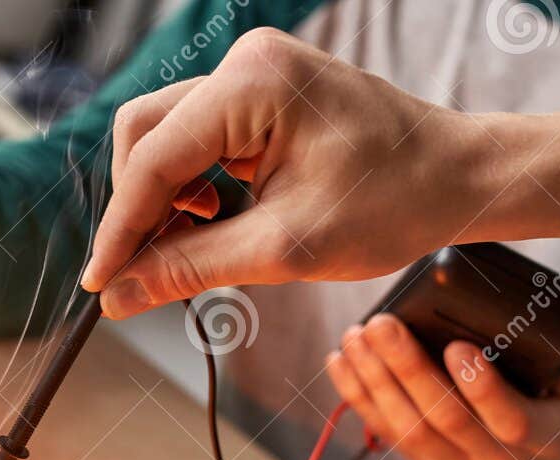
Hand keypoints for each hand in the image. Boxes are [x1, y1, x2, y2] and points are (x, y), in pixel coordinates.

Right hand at [80, 28, 488, 318]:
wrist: (459, 179)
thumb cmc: (395, 203)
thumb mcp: (286, 247)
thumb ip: (193, 268)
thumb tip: (118, 296)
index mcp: (254, 84)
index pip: (155, 157)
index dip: (121, 227)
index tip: (100, 284)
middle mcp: (245, 64)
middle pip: (146, 135)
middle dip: (139, 208)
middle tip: (143, 273)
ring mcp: (252, 77)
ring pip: (166, 139)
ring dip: (164, 201)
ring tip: (190, 251)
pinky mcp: (260, 98)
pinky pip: (198, 141)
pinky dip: (191, 190)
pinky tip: (214, 224)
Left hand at [328, 314, 559, 459]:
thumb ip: (552, 361)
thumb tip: (506, 311)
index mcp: (549, 440)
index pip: (512, 420)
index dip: (482, 387)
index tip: (457, 347)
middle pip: (446, 420)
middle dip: (410, 370)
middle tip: (383, 326)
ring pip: (411, 430)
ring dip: (376, 381)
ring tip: (355, 337)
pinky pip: (390, 435)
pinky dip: (360, 398)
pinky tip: (340, 362)